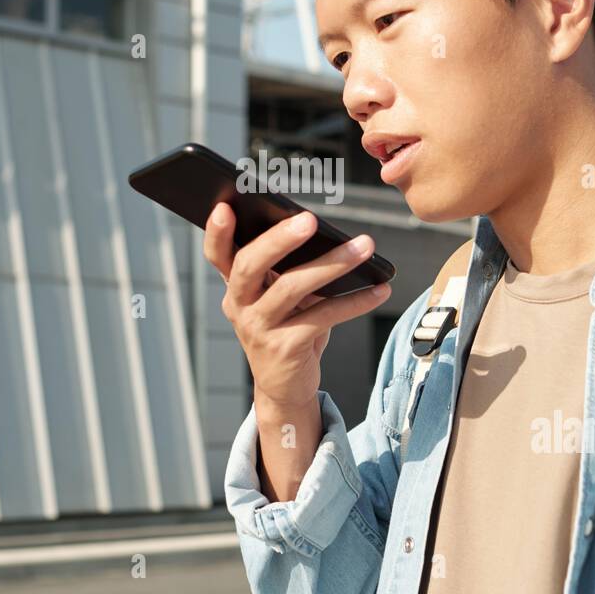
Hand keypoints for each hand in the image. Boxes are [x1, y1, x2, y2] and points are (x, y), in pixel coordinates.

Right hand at [202, 202, 392, 408]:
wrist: (284, 386)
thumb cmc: (286, 328)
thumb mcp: (281, 298)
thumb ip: (288, 269)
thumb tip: (329, 237)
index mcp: (236, 286)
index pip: (218, 254)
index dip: (216, 232)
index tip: (225, 207)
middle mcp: (239, 305)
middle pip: (250, 265)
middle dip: (279, 239)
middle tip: (310, 219)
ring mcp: (258, 328)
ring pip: (292, 287)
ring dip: (332, 264)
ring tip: (364, 247)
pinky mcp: (284, 348)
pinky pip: (323, 317)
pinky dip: (355, 302)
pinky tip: (378, 290)